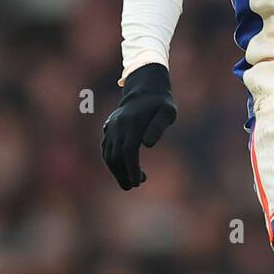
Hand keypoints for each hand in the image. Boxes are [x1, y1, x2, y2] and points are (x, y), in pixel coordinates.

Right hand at [101, 63, 176, 189]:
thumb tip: (147, 144)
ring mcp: (111, 128)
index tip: (138, 182)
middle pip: (116, 156)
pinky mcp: (108, 129)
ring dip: (117, 171)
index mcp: (132, 123)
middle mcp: (118, 126)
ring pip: (108, 155)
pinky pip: (105, 149)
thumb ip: (159, 126)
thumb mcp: (168, 111)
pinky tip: (123, 170)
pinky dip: (112, 163)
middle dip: (123, 174)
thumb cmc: (161, 102)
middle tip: (136, 185)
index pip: (128, 150)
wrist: (145, 89)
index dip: (131, 168)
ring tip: (133, 181)